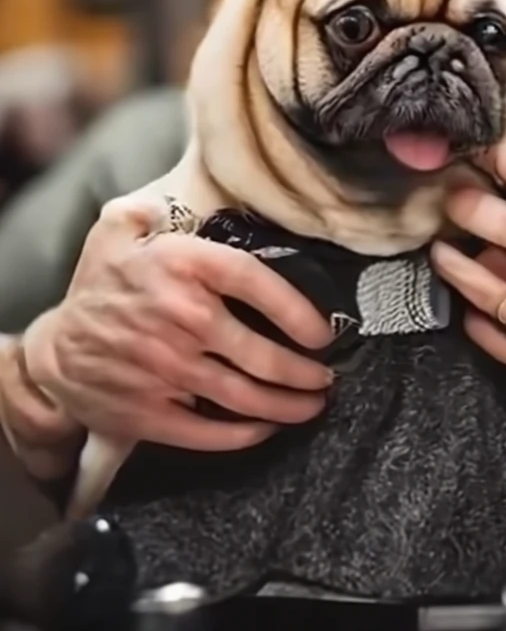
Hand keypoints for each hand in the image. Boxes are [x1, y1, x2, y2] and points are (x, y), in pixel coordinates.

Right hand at [3, 195, 333, 461]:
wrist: (54, 352)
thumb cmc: (102, 288)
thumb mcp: (120, 231)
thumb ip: (158, 209)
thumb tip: (188, 195)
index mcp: (181, 268)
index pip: (255, 282)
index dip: (297, 309)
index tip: (324, 332)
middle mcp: (178, 320)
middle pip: (261, 354)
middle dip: (305, 372)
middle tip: (326, 376)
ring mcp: (164, 371)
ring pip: (244, 397)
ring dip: (288, 406)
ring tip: (313, 404)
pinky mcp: (149, 414)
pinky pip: (209, 432)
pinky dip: (245, 435)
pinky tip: (267, 428)